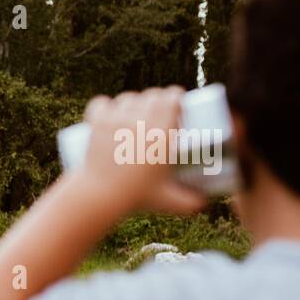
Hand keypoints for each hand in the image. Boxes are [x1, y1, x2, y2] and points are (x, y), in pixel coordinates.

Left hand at [80, 87, 206, 214]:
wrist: (100, 196)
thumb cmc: (135, 197)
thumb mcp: (167, 200)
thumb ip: (189, 203)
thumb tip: (203, 204)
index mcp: (162, 132)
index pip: (172, 98)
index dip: (175, 96)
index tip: (176, 102)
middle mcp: (141, 121)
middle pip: (151, 95)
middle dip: (156, 99)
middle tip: (156, 111)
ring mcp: (117, 120)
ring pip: (127, 98)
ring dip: (132, 103)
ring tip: (133, 114)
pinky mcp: (96, 123)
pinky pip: (101, 103)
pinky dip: (105, 105)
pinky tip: (108, 111)